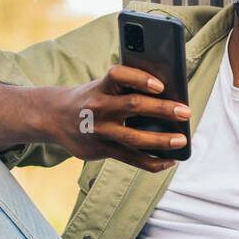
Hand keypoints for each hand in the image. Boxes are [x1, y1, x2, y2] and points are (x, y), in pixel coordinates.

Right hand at [45, 64, 190, 172]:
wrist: (52, 117)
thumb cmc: (90, 98)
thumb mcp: (101, 87)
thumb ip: (126, 90)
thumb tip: (167, 96)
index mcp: (101, 86)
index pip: (119, 76)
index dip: (140, 79)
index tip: (160, 85)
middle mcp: (98, 107)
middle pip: (133, 106)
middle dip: (163, 109)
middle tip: (186, 112)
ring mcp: (99, 130)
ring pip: (134, 138)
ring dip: (161, 140)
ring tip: (181, 140)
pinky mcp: (100, 150)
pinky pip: (130, 159)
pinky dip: (152, 162)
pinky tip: (170, 161)